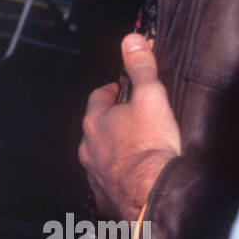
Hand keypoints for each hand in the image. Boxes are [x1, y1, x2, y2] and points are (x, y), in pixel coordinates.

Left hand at [78, 33, 180, 219]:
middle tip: (131, 119)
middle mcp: (88, 148)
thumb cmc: (150, 147)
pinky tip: (132, 178)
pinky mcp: (105, 197)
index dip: (111, 91)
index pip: (98, 98)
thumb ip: (140, 68)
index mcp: (95, 122)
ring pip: (100, 156)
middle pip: (96, 128)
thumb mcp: (150, 97)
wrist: (150, 195)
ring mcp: (94, 174)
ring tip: (133, 151)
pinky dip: (117, 177)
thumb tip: (132, 41)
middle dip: (111, 122)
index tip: (121, 88)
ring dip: (112, 151)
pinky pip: (108, 182)